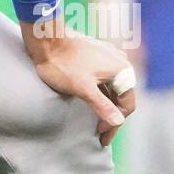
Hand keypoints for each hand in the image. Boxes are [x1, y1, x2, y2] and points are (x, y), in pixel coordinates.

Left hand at [20, 18, 135, 146]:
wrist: (45, 38)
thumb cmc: (63, 63)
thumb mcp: (83, 88)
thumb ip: (102, 105)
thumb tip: (118, 121)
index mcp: (121, 70)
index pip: (127, 104)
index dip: (115, 123)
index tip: (101, 135)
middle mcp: (119, 62)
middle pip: (121, 97)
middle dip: (112, 116)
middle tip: (101, 135)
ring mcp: (108, 59)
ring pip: (112, 89)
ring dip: (106, 106)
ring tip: (97, 124)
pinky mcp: (96, 57)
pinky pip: (104, 81)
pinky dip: (100, 95)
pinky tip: (93, 105)